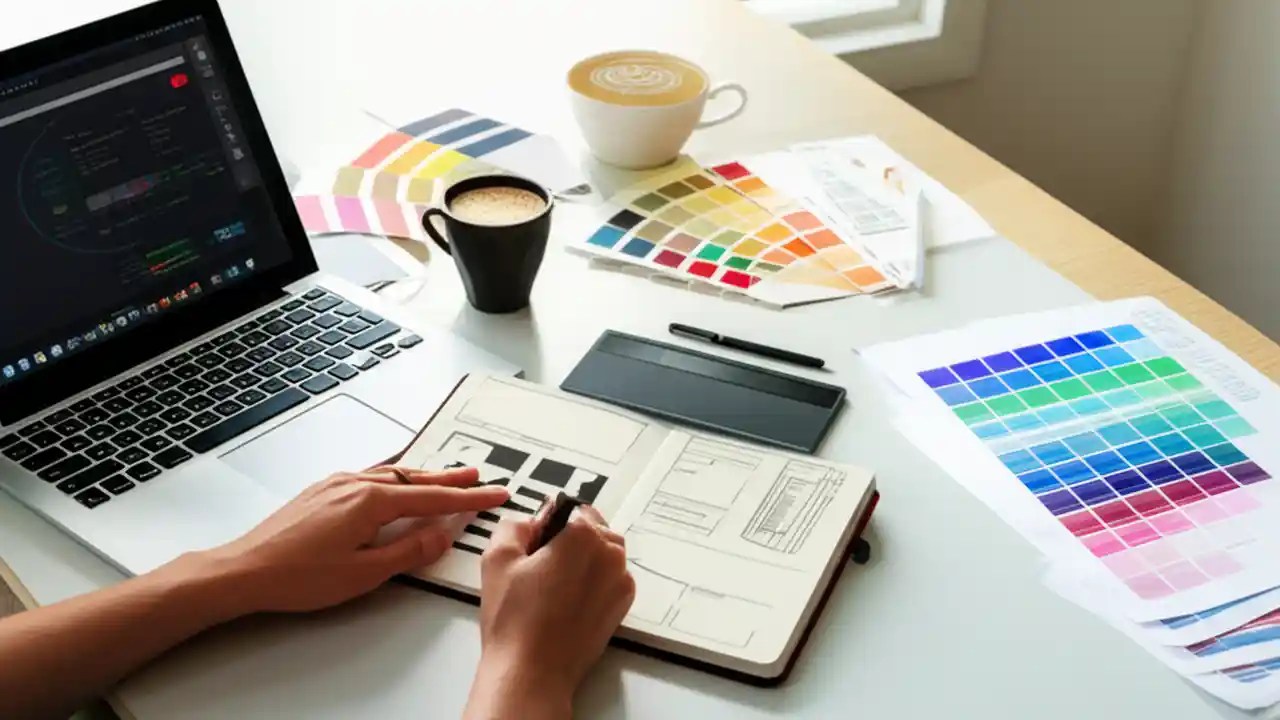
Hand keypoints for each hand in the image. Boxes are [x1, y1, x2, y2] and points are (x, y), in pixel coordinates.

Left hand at [196, 467, 507, 616]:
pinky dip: (393, 476)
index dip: (468, 499)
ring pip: (392, 473)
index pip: (433, 499)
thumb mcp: (363, 574)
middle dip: (449, 478)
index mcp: (370, 502)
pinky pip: (370, 474)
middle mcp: (355, 484)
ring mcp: (336, 484)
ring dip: (422, 476)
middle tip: (477, 476)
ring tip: (443, 477)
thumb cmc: (296, 576)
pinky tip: (392, 482)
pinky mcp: (321, 491)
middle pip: (414, 478)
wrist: (244, 570)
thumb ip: (407, 553)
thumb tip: (439, 536)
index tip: (494, 494)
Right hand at [464, 506, 634, 718]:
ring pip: (604, 553)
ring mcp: (621, 581)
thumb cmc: (515, 620)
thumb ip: (514, 525)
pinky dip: (593, 580)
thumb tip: (530, 521)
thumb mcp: (497, 557)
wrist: (531, 671)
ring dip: (584, 558)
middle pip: (592, 528)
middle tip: (540, 563)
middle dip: (569, 537)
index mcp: (584, 535)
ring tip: (553, 584)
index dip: (547, 522)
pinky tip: (567, 599)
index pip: (570, 509)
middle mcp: (611, 554)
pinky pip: (610, 578)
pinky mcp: (622, 606)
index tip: (533, 541)